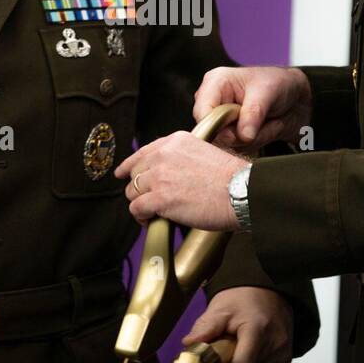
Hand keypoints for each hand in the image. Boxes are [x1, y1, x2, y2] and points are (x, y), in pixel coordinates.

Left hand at [116, 131, 243, 229]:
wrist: (241, 191)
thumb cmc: (232, 178)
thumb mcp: (205, 152)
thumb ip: (183, 158)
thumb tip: (171, 173)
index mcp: (175, 142)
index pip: (143, 152)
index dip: (129, 165)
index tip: (122, 173)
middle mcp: (164, 155)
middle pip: (135, 173)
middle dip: (139, 189)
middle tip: (147, 200)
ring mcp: (160, 176)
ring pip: (132, 191)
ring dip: (140, 203)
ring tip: (151, 213)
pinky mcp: (160, 198)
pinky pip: (136, 208)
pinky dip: (141, 217)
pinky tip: (150, 220)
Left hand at [185, 287, 293, 362]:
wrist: (269, 287)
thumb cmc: (244, 296)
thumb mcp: (221, 308)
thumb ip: (205, 328)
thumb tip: (188, 344)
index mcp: (258, 330)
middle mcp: (275, 342)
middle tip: (226, 346)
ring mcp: (283, 350)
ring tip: (240, 344)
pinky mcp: (286, 356)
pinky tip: (251, 347)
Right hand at [194, 66, 312, 150]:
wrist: (297, 98)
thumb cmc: (280, 84)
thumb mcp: (268, 92)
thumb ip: (253, 113)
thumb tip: (242, 135)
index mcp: (215, 84)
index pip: (202, 113)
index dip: (217, 127)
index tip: (239, 133)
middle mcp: (214, 104)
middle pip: (213, 133)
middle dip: (242, 135)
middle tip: (262, 122)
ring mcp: (223, 122)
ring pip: (228, 145)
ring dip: (254, 139)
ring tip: (269, 122)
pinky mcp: (233, 136)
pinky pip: (240, 151)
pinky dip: (258, 144)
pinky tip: (267, 129)